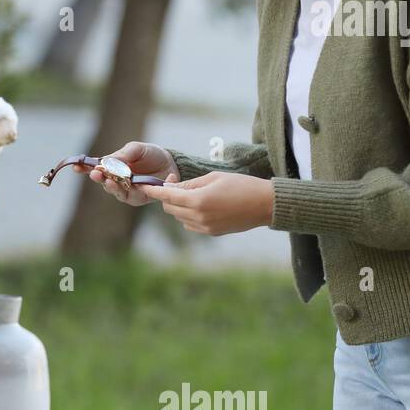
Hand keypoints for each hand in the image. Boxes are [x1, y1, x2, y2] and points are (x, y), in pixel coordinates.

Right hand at [76, 141, 179, 206]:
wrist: (172, 164)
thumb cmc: (152, 155)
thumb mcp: (137, 149)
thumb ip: (123, 154)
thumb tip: (108, 160)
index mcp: (113, 166)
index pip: (95, 167)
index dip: (84, 168)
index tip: (76, 166)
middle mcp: (116, 179)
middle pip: (102, 181)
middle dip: (97, 177)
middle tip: (94, 174)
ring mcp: (126, 190)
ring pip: (114, 190)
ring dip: (110, 186)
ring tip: (108, 181)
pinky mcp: (137, 198)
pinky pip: (128, 196)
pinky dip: (126, 191)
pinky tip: (126, 185)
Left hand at [140, 171, 274, 234]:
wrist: (265, 204)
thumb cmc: (241, 184)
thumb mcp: (213, 177)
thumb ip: (189, 184)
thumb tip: (171, 188)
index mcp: (198, 201)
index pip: (167, 196)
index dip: (153, 191)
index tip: (143, 186)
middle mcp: (198, 217)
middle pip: (170, 208)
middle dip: (168, 196)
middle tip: (176, 182)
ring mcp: (205, 227)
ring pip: (179, 217)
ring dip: (178, 206)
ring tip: (192, 193)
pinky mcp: (212, 232)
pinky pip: (190, 224)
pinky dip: (188, 215)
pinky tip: (200, 205)